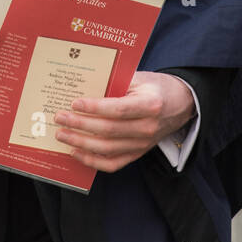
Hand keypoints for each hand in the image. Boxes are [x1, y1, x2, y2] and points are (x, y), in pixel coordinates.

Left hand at [52, 70, 195, 172]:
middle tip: (60, 118)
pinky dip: (92, 161)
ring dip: (81, 143)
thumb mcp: (140, 77)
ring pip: (107, 149)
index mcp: (150, 105)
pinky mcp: (138, 154)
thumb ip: (116, 82)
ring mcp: (143, 144)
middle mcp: (148, 128)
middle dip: (80, 125)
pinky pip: (112, 164)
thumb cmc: (156, 87)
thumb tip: (84, 85)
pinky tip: (76, 151)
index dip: (95, 108)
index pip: (118, 110)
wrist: (181, 104)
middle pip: (109, 131)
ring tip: (62, 134)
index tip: (75, 103)